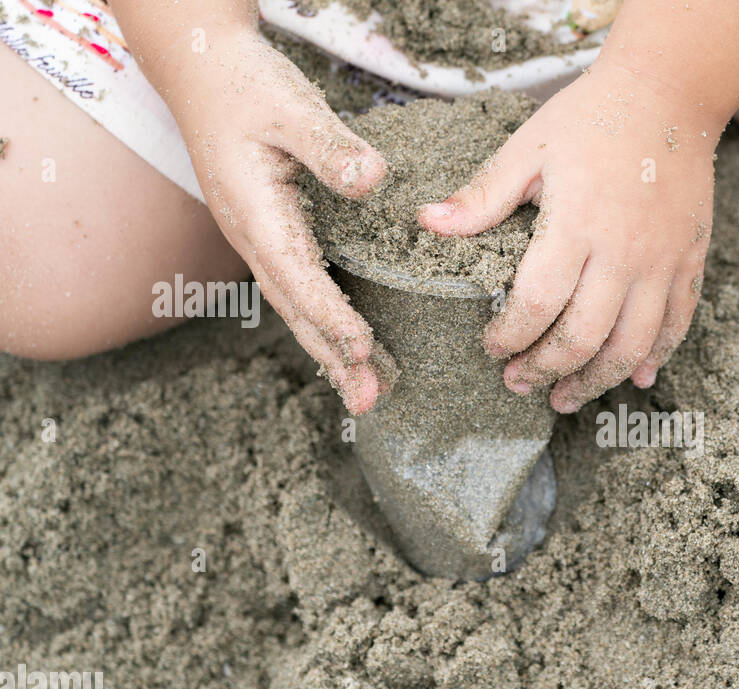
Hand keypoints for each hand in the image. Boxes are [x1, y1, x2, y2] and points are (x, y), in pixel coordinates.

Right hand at [165, 28, 394, 413]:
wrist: (202, 71)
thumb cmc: (245, 85)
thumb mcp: (290, 104)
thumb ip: (330, 145)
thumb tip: (372, 179)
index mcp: (255, 213)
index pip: (299, 277)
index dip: (332, 315)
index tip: (365, 347)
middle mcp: (252, 237)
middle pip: (296, 311)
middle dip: (333, 359)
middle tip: (369, 402)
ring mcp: (258, 240)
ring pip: (296, 308)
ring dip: (330, 353)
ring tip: (364, 394)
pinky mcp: (270, 235)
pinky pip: (297, 291)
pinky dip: (323, 324)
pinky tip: (346, 347)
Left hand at [419, 64, 715, 412]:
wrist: (671, 93)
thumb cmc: (593, 118)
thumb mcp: (529, 148)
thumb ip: (482, 196)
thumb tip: (426, 224)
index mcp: (577, 225)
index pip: (539, 304)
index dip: (511, 336)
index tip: (491, 348)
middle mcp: (624, 253)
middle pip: (584, 337)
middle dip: (545, 370)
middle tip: (517, 383)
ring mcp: (662, 263)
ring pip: (632, 345)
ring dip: (595, 380)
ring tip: (564, 397)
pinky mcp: (690, 261)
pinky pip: (676, 324)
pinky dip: (654, 357)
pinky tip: (633, 377)